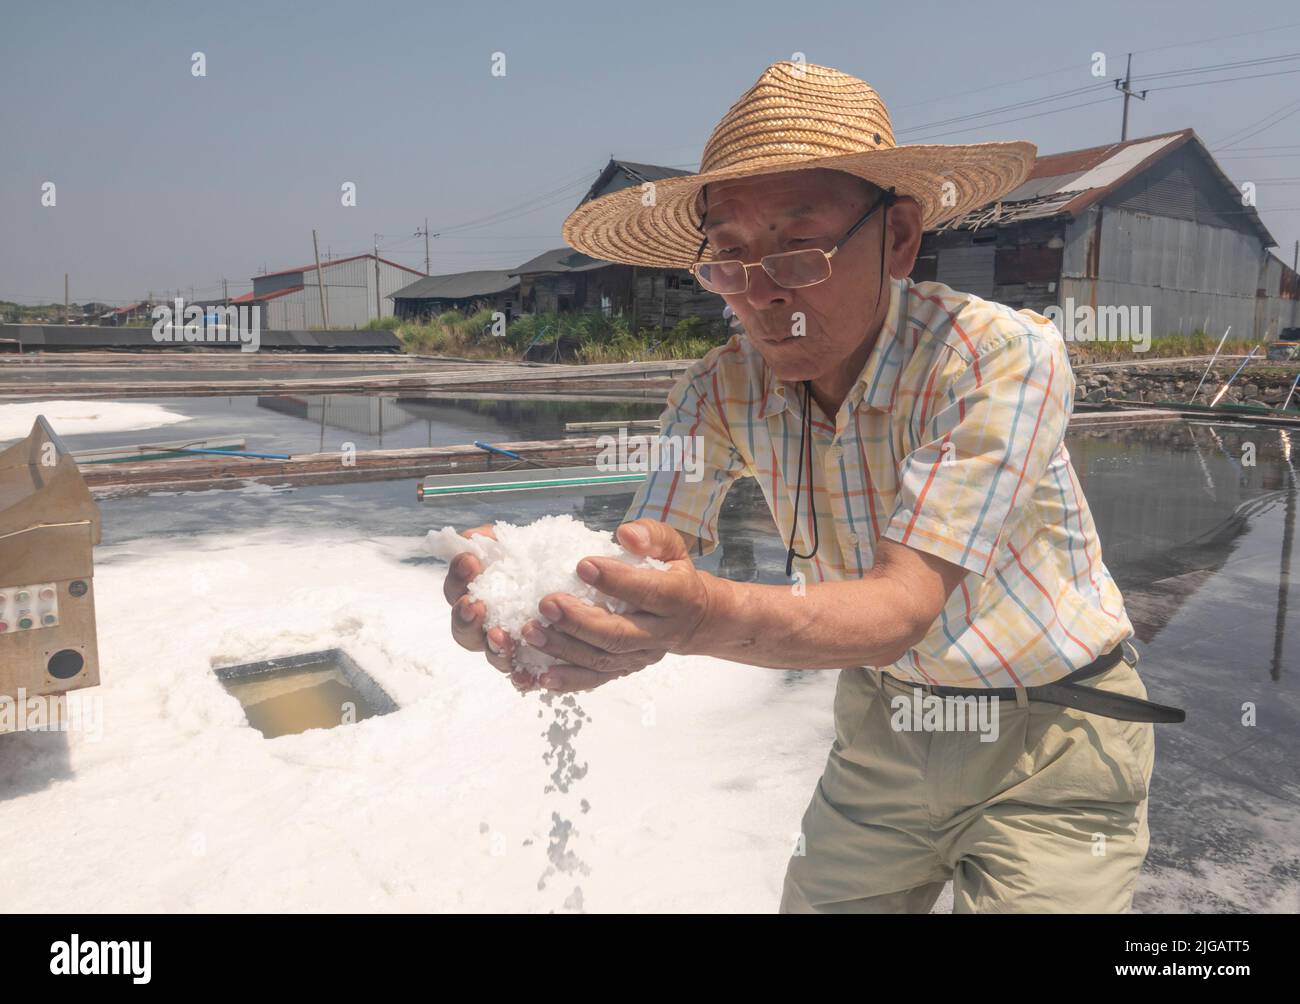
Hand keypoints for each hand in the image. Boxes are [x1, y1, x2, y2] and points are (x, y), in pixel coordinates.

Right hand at [442, 523, 536, 692]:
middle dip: (464, 618)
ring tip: (499, 636)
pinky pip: (525, 676)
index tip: (469, 561)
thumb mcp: (522, 542)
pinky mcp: (536, 663)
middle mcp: (489, 625)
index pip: (455, 591)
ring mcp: (511, 647)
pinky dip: (522, 678)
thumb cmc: (547, 562)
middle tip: (474, 605)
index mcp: (480, 595)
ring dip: (492, 647)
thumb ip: (495, 540)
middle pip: (464, 631)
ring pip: (493, 655)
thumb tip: (469, 537)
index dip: (457, 578)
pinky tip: (525, 676)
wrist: (587, 582)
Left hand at [521, 519, 718, 692]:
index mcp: (678, 599)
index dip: (616, 581)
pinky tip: (543, 676)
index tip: (582, 565)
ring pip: (602, 660)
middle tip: (546, 604)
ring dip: (564, 649)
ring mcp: (642, 657)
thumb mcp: (671, 547)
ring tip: (532, 632)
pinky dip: (569, 680)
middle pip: (619, 634)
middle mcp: (661, 634)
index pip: (648, 592)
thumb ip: (651, 535)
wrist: (692, 618)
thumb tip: (625, 534)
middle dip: (579, 621)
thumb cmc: (672, 573)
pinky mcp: (626, 669)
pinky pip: (597, 680)